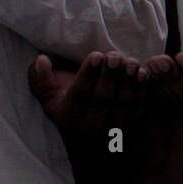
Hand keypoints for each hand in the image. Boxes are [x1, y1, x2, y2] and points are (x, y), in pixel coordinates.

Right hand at [28, 52, 148, 135]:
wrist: (86, 120)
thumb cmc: (65, 97)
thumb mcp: (47, 91)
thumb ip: (40, 77)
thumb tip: (41, 61)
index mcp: (68, 116)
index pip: (79, 95)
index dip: (88, 74)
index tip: (96, 54)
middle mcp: (89, 127)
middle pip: (102, 99)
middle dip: (110, 76)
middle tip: (114, 55)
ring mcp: (111, 128)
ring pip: (121, 104)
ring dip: (128, 81)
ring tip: (130, 61)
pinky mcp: (129, 125)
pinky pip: (136, 108)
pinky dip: (141, 91)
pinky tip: (142, 74)